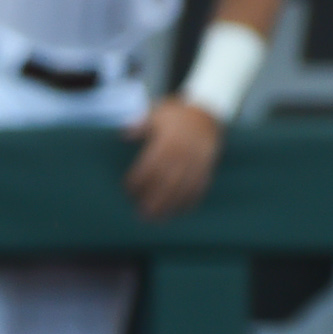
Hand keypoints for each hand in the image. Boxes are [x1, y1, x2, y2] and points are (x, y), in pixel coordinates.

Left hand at [123, 96, 223, 220]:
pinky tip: (179, 213)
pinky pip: (200, 187)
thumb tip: (125, 134)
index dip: (140, 178)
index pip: (152, 163)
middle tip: (141, 213)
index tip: (129, 190)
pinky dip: (190, 201)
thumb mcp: (157, 114)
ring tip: (157, 219)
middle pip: (168, 179)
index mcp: (170, 140)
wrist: (207, 114)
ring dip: (170, 205)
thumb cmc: (176, 116)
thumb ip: (140, 125)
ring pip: (184, 187)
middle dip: (154, 198)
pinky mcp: (207, 167)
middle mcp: (185, 152)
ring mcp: (198, 161)